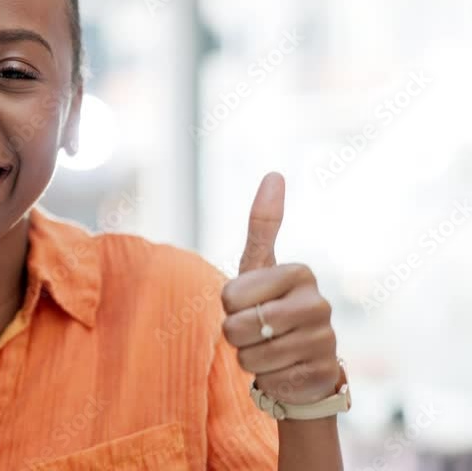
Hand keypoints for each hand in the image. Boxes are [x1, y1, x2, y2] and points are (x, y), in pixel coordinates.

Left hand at [220, 172, 339, 405]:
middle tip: (258, 331)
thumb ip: (264, 225)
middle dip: (236, 335)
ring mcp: (323, 339)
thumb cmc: (272, 308)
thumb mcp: (261, 268)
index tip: (249, 303)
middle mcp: (317, 303)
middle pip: (236, 327)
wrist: (303, 363)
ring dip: (250, 358)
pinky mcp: (321, 372)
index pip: (229, 295)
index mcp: (299, 273)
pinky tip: (284, 369)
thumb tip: (274, 173)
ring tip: (270, 350)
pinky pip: (269, 379)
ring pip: (250, 356)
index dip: (229, 306)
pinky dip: (268, 379)